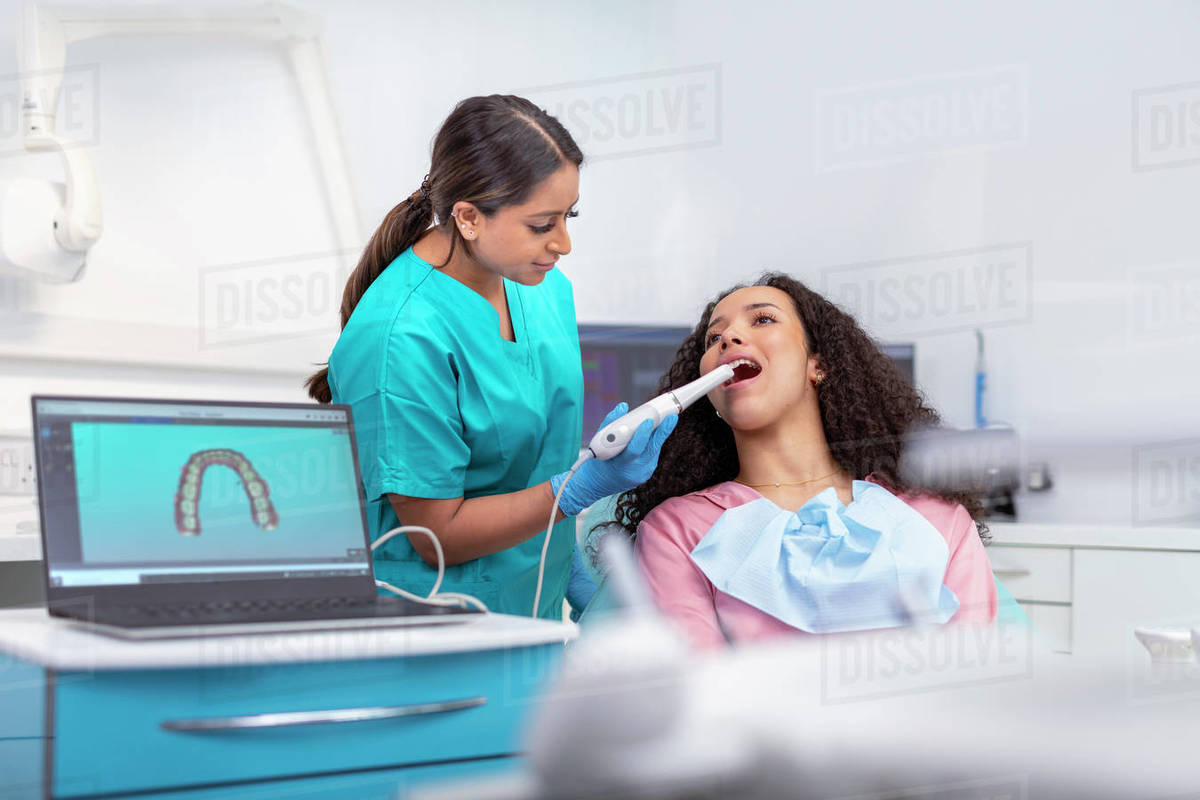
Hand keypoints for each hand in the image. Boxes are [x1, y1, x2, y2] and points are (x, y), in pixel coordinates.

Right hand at [552, 403, 678, 516]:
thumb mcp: (598, 443)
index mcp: (619, 464)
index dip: (642, 435)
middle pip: (652, 449)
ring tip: (666, 420)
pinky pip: (653, 455)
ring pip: (654, 450)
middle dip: (663, 431)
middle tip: (671, 417)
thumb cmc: (597, 461)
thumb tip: (623, 406)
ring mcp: (642, 474)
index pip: (634, 449)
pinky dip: (653, 443)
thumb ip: (610, 423)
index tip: (648, 421)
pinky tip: (654, 434)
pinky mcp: (647, 474)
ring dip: (659, 435)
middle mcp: (634, 471)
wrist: (597, 484)